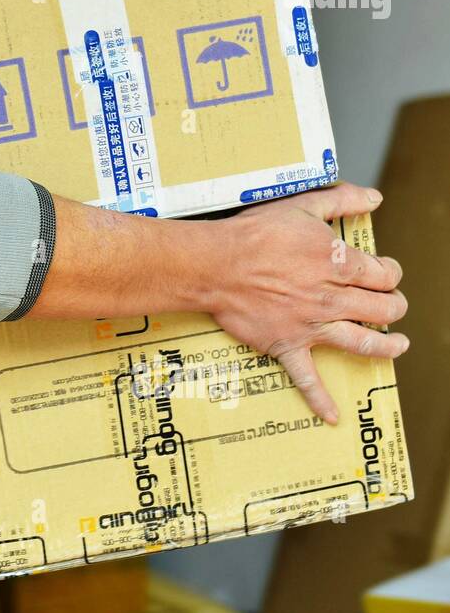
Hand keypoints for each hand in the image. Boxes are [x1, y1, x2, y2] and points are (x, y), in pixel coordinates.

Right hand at [207, 181, 408, 424]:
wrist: (214, 264)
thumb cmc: (253, 234)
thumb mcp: (300, 206)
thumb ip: (341, 200)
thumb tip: (373, 197)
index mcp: (337, 263)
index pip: (384, 274)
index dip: (391, 273)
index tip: (386, 272)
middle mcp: (330, 298)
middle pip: (382, 309)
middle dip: (393, 306)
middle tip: (390, 305)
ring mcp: (311, 325)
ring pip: (362, 342)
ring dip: (386, 346)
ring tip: (397, 345)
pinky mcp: (287, 345)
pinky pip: (306, 378)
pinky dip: (319, 399)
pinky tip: (333, 416)